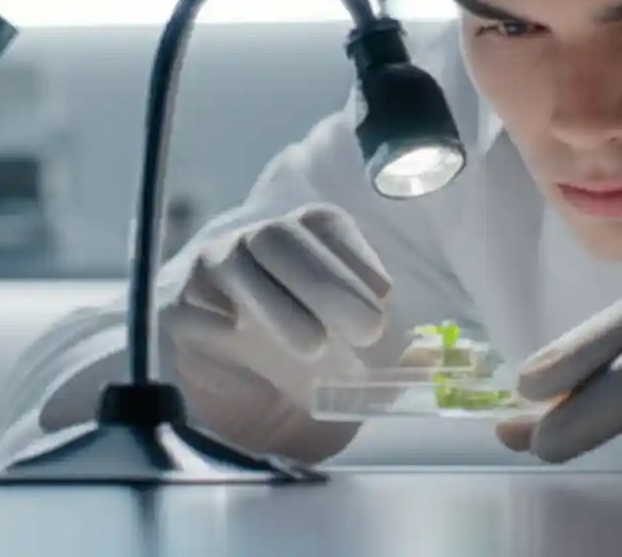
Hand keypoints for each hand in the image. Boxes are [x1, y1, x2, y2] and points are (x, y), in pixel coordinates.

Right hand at [158, 204, 393, 461]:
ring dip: (279, 304)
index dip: (356, 259)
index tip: (384, 299)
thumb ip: (396, 353)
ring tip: (313, 347)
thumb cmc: (310, 359)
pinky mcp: (181, 301)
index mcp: (309, 238)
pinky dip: (216, 311)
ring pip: (239, 262)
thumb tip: (440, 360)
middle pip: (284, 238)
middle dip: (327, 282)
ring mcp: (216, 266)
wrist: (240, 395)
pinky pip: (195, 296)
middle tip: (366, 330)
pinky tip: (237, 333)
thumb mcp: (358, 357)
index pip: (328, 227)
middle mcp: (261, 241)